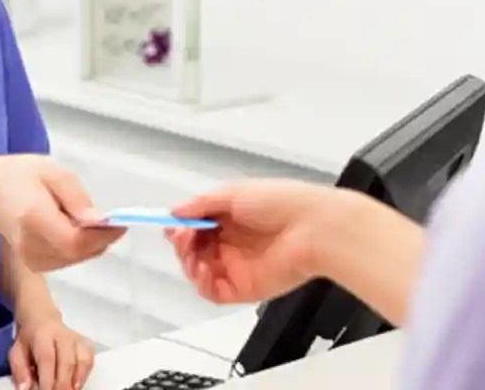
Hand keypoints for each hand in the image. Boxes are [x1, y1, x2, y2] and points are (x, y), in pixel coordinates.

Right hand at [0, 155, 124, 271]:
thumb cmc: (21, 177)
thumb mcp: (53, 173)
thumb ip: (77, 198)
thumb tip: (100, 221)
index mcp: (33, 218)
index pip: (73, 242)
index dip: (101, 236)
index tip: (119, 223)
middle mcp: (29, 244)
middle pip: (77, 253)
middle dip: (99, 238)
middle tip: (108, 219)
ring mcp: (30, 258)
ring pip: (76, 259)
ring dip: (90, 242)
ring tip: (78, 217)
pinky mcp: (34, 264)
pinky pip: (68, 260)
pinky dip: (78, 247)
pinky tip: (69, 228)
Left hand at [8, 315, 95, 389]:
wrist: (41, 318)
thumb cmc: (29, 339)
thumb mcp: (16, 353)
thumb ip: (20, 371)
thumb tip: (25, 388)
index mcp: (41, 336)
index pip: (47, 358)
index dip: (47, 379)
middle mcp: (62, 335)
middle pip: (67, 362)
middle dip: (62, 384)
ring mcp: (76, 339)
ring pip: (81, 361)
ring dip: (76, 381)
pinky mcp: (85, 343)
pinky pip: (89, 360)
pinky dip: (84, 374)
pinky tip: (77, 385)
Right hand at [165, 180, 351, 303]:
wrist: (314, 229)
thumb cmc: (283, 203)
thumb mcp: (235, 193)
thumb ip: (201, 203)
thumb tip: (175, 211)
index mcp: (231, 217)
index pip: (196, 225)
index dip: (181, 226)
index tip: (169, 225)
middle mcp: (233, 242)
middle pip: (193, 250)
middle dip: (182, 244)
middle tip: (182, 237)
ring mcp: (237, 266)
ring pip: (199, 272)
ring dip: (188, 264)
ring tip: (192, 255)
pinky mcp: (244, 288)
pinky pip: (213, 292)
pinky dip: (202, 284)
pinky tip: (203, 271)